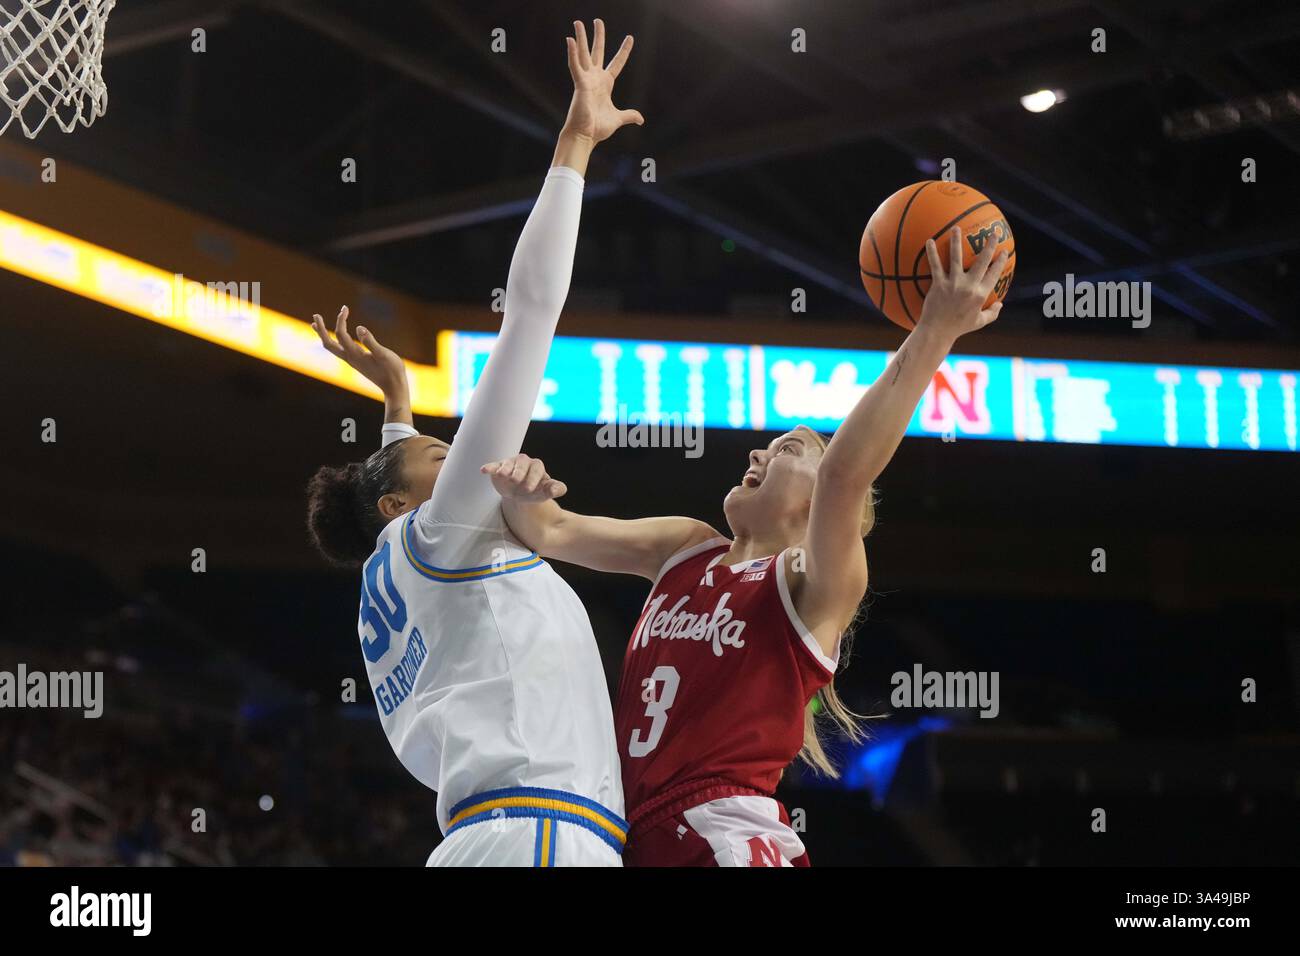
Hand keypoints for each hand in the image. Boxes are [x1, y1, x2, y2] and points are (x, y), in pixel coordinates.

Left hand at [311, 306, 406, 393]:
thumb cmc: (392, 371)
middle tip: (315, 315)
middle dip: (321, 329)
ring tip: (315, 324)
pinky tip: (337, 337)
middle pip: (328, 343)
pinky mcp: (356, 362)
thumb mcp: (384, 354)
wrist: (394, 388)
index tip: (345, 308)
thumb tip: (359, 328)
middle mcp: (350, 358)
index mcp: (355, 355)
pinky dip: (333, 340)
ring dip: (323, 335)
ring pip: (332, 347)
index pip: (341, 334)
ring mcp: (352, 361)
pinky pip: (339, 350)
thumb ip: (371, 342)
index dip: (340, 320)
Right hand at [481, 454, 568, 501]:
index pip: (537, 468)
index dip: (533, 477)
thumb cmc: (535, 490)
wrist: (520, 494)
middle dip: (519, 472)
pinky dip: (490, 467)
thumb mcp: (545, 492)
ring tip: (503, 475)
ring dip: (505, 469)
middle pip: (522, 463)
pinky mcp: (498, 469)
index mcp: (537, 467)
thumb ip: (555, 489)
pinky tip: (484, 470)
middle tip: (516, 481)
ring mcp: (510, 464)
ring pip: (508, 463)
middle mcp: (524, 462)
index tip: (530, 489)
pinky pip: (494, 466)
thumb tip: (556, 489)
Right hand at [562, 19, 642, 144]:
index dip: (624, 51)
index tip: (630, 38)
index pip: (617, 63)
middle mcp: (595, 78)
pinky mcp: (579, 84)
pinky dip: (572, 53)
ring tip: (578, 22)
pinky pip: (575, 66)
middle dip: (598, 36)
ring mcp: (586, 80)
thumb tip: (640, 119)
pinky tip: (569, 39)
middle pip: (598, 52)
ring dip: (581, 38)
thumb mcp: (618, 119)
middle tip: (597, 21)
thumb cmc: (598, 128)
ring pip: (583, 54)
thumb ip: (629, 115)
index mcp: (606, 84)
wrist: (586, 136)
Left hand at [918, 227, 1008, 340]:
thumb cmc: (958, 327)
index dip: (1000, 261)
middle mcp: (969, 287)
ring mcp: (953, 284)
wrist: (937, 332)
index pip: (994, 274)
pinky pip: (935, 266)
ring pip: (956, 258)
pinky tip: (929, 241)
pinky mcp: (938, 285)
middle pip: (982, 262)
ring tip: (956, 228)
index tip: (1004, 250)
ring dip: (956, 242)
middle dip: (989, 246)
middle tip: (993, 232)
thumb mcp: (979, 322)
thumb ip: (992, 313)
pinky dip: (931, 253)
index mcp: (980, 295)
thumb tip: (1001, 304)